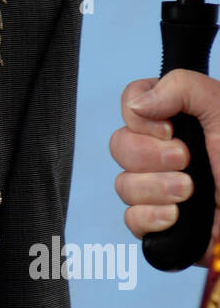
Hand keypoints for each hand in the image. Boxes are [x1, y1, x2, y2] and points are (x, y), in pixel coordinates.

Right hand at [109, 70, 219, 267]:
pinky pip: (131, 219)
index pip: (131, 103)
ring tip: (188, 192)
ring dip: (155, 188)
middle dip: (150, 157)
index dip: (142, 120)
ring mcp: (159, 186)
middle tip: (186, 161)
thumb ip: (182, 87)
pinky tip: (176, 216)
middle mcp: (164, 150)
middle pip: (119, 145)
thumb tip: (137, 104)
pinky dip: (151, 218)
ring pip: (123, 184)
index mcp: (178, 119)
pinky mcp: (159, 221)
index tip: (170, 131)